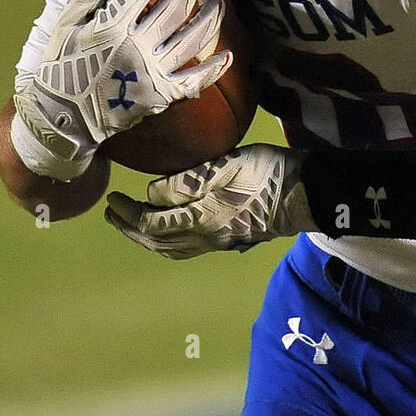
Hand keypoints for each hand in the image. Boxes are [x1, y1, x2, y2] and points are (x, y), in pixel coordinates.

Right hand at [12, 0, 231, 179]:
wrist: (64, 116)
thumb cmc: (62, 65)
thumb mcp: (67, 22)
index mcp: (111, 26)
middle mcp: (137, 46)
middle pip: (173, 10)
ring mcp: (152, 71)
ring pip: (191, 41)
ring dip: (208, 20)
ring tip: (218, 5)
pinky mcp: (161, 95)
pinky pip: (194, 81)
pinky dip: (212, 69)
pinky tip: (227, 56)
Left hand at [104, 144, 314, 258]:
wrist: (303, 196)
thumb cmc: (269, 172)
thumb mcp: (229, 165)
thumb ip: (189, 180)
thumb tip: (153, 194)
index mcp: (203, 218)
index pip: (152, 222)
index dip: (128, 213)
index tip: (115, 196)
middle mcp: (205, 237)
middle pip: (156, 240)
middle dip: (128, 228)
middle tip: (111, 211)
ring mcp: (216, 242)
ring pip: (170, 249)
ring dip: (144, 238)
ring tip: (129, 224)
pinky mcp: (226, 240)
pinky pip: (185, 250)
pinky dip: (165, 244)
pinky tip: (163, 233)